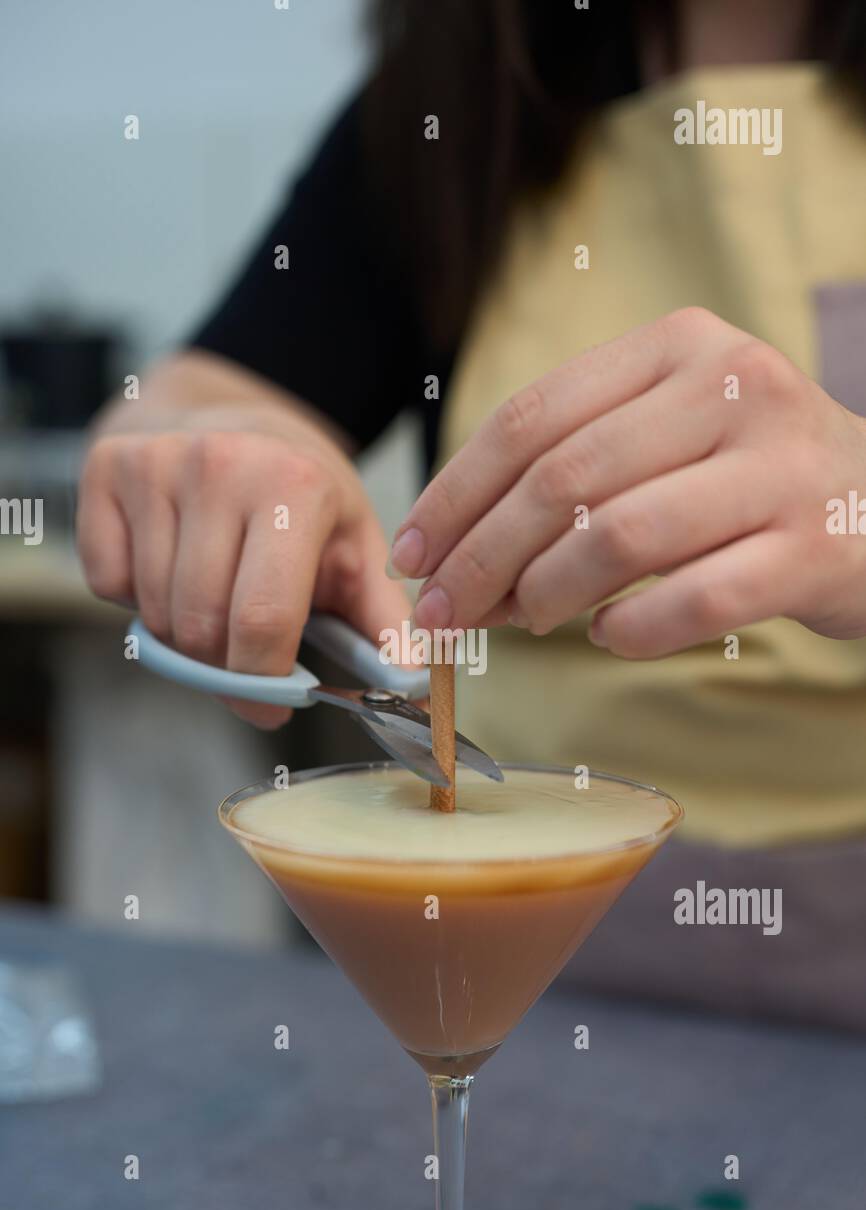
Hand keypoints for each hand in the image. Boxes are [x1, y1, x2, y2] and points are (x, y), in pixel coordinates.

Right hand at [78, 415, 410, 726]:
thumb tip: (413, 679)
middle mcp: (221, 464)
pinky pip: (106, 584)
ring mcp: (156, 462)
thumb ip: (385, 620)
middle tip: (244, 655)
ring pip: (154, 613)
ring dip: (181, 635)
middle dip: (223, 666)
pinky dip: (134, 600)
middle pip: (202, 627)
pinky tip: (169, 567)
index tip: (274, 706)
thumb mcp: (355, 547)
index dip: (264, 684)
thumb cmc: (296, 495)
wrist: (228, 416)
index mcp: (294, 486)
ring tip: (215, 600)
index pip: (263, 621)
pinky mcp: (107, 467)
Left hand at [391, 307, 865, 655]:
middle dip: (481, 558)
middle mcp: (732, 388)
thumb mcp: (670, 433)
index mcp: (678, 347)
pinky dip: (631, 630)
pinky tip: (609, 637)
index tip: (411, 555)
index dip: (455, 494)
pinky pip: (693, 601)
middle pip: (563, 480)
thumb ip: (575, 470)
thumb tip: (454, 552)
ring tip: (524, 623)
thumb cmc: (750, 478)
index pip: (532, 418)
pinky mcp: (813, 548)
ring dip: (547, 594)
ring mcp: (779, 468)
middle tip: (443, 615)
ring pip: (620, 537)